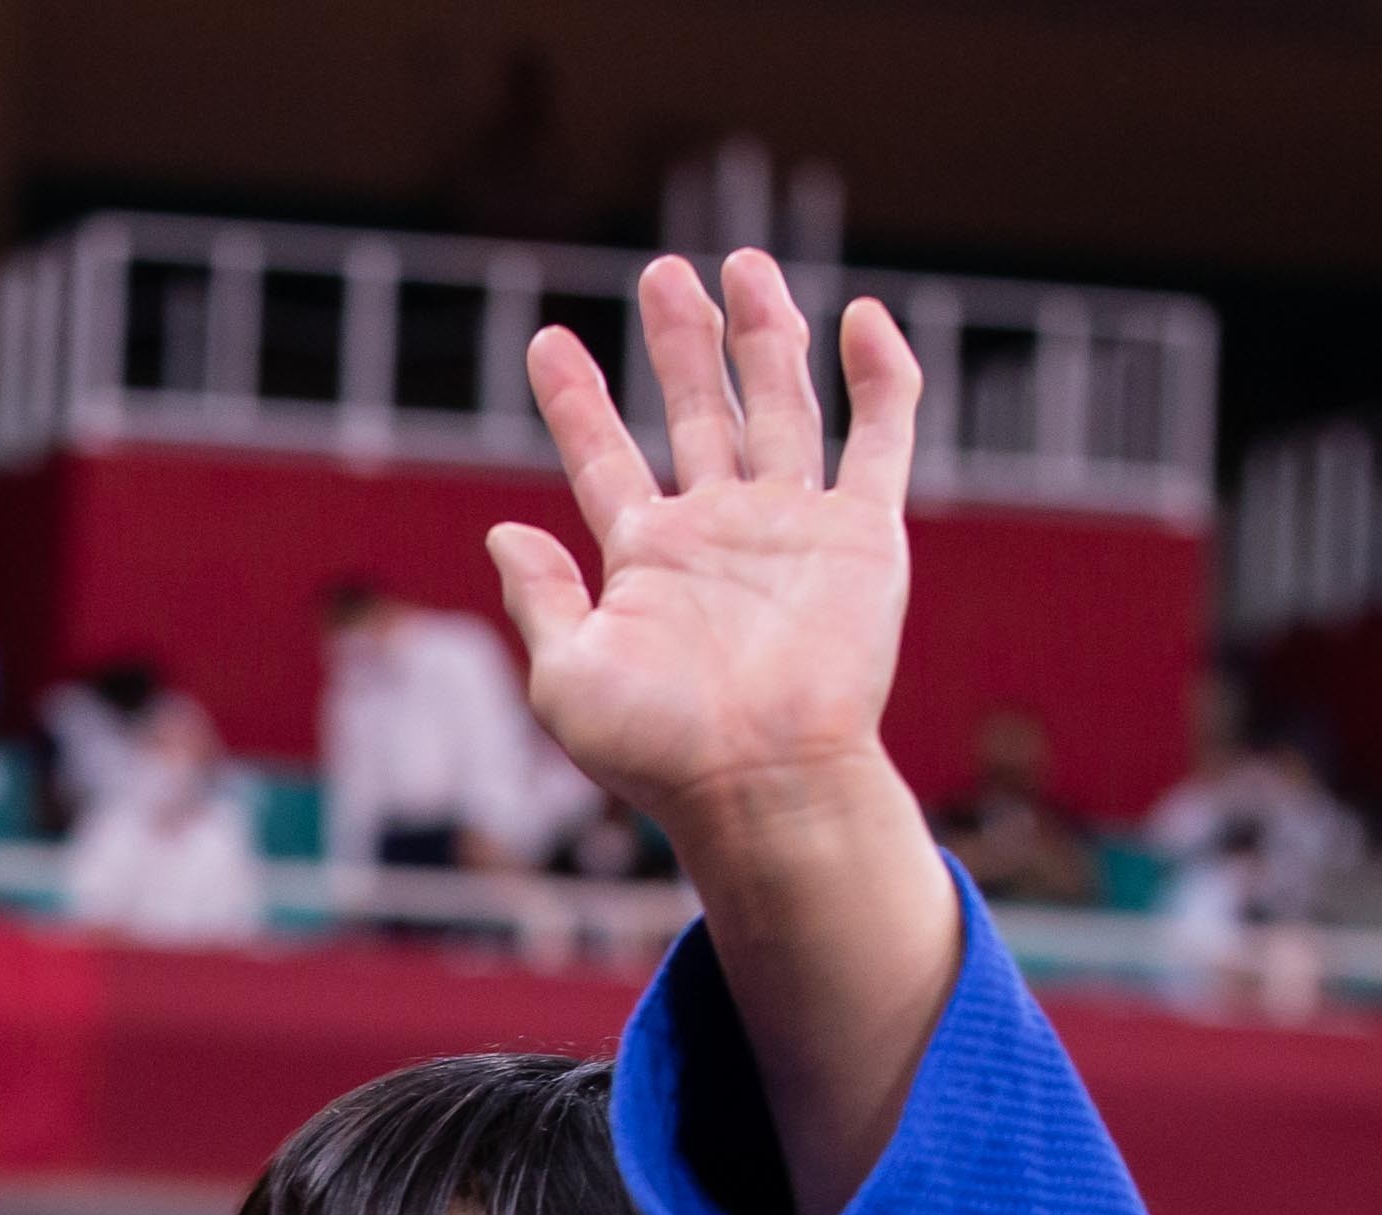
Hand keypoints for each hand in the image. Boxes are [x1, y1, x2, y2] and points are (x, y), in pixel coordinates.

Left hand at [492, 254, 952, 1214]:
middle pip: (697, 412)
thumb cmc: (656, 752)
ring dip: (763, 335)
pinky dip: (879, 379)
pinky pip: (879, 438)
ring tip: (743, 264)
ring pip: (780, 405)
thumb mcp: (564, 680)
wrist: (759, 784)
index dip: (575, 400)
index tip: (546, 340)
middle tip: (660, 273)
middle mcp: (720, 532)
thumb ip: (538, 602)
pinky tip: (863, 318)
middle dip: (678, 344)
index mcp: (646, 561)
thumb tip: (502, 531)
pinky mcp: (864, 537)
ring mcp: (794, 528)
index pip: (603, 458)